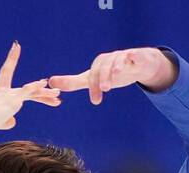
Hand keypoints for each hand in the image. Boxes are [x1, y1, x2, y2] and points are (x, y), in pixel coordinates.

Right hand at [0, 41, 60, 139]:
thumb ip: (5, 120)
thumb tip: (13, 121)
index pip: (6, 70)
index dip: (12, 57)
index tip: (16, 45)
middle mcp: (4, 90)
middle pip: (26, 87)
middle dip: (40, 90)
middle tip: (53, 93)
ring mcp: (9, 94)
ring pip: (31, 92)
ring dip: (45, 95)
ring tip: (58, 97)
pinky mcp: (13, 100)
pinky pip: (28, 92)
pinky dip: (36, 89)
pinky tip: (44, 84)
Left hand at [49, 48, 176, 104]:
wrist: (138, 65)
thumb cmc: (112, 73)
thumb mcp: (92, 78)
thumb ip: (73, 82)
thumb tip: (50, 82)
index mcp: (99, 65)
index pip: (93, 75)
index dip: (92, 86)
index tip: (95, 101)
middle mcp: (110, 59)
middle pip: (104, 66)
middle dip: (102, 78)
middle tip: (103, 91)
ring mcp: (123, 57)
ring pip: (118, 59)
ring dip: (115, 69)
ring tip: (114, 82)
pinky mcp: (137, 56)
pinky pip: (136, 55)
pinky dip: (134, 57)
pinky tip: (133, 61)